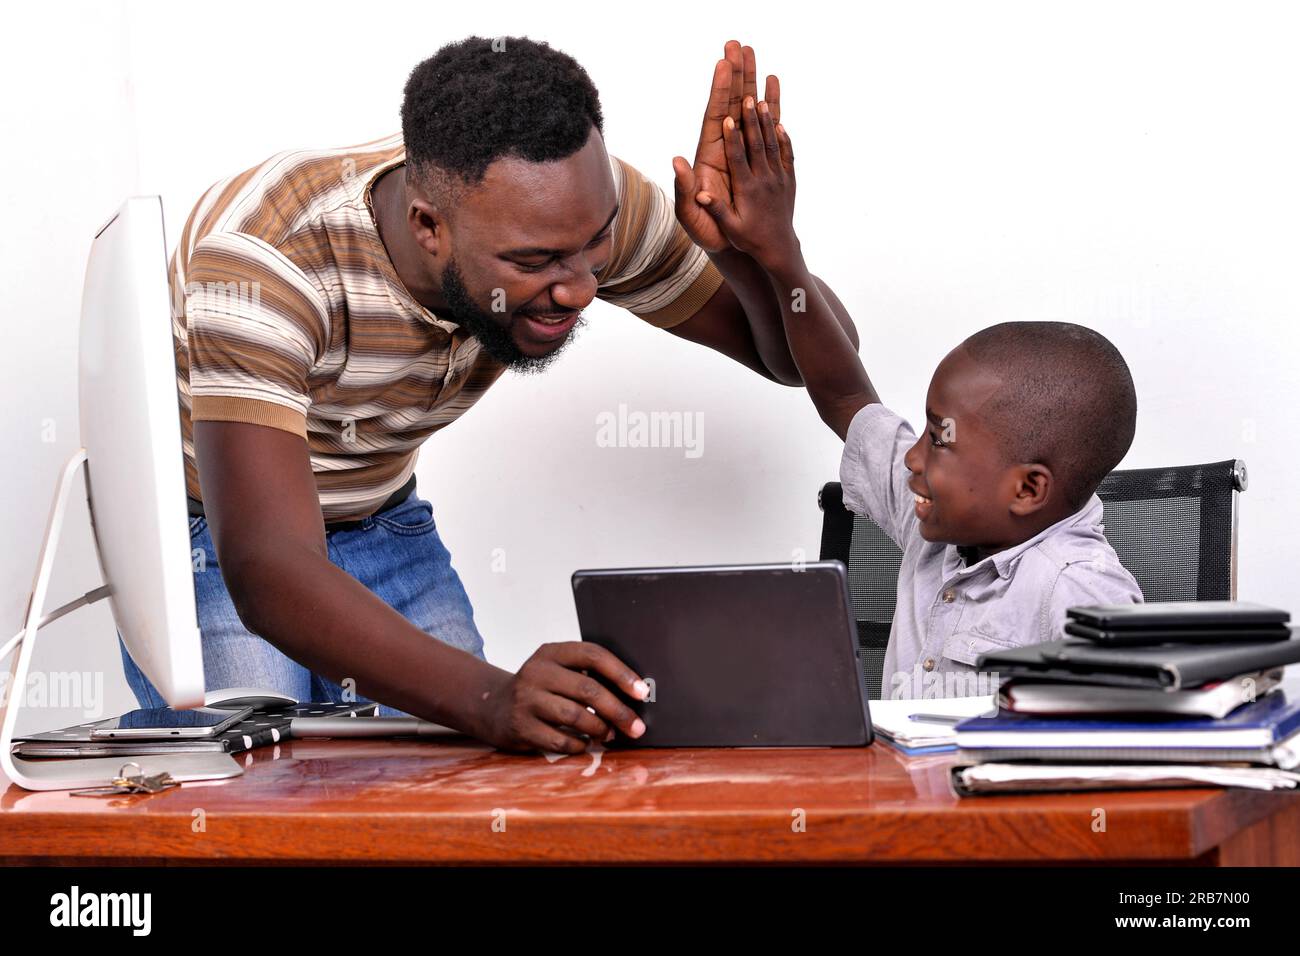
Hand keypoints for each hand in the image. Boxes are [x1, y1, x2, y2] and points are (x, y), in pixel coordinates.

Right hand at [479, 642, 648, 753]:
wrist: (492, 706)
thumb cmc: (540, 690)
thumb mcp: (557, 671)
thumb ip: (587, 676)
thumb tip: (633, 697)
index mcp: (551, 652)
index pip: (593, 655)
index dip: (621, 673)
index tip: (641, 692)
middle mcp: (537, 672)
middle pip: (588, 689)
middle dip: (618, 711)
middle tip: (637, 727)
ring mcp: (526, 699)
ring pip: (576, 716)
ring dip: (600, 729)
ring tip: (610, 734)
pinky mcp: (521, 727)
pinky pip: (561, 740)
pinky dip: (579, 745)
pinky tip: (585, 744)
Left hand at [673, 41, 781, 253]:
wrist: (729, 244)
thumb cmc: (706, 231)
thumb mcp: (690, 213)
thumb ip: (683, 188)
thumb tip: (678, 161)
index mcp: (708, 155)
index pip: (715, 115)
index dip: (720, 91)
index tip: (724, 64)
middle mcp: (723, 147)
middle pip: (730, 103)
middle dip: (734, 74)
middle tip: (738, 44)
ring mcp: (740, 149)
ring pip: (747, 109)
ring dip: (750, 81)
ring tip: (753, 53)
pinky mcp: (755, 156)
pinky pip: (764, 126)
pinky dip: (770, 105)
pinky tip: (773, 86)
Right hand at [698, 93, 798, 271]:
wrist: (778, 248)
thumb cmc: (749, 239)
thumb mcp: (730, 228)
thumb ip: (717, 209)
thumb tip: (701, 195)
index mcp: (747, 190)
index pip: (738, 159)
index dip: (732, 138)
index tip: (727, 119)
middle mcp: (764, 180)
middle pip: (757, 145)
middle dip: (751, 120)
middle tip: (746, 97)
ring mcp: (778, 178)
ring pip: (772, 145)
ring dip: (767, 122)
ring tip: (762, 100)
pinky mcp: (788, 180)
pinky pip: (786, 154)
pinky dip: (783, 138)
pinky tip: (780, 122)